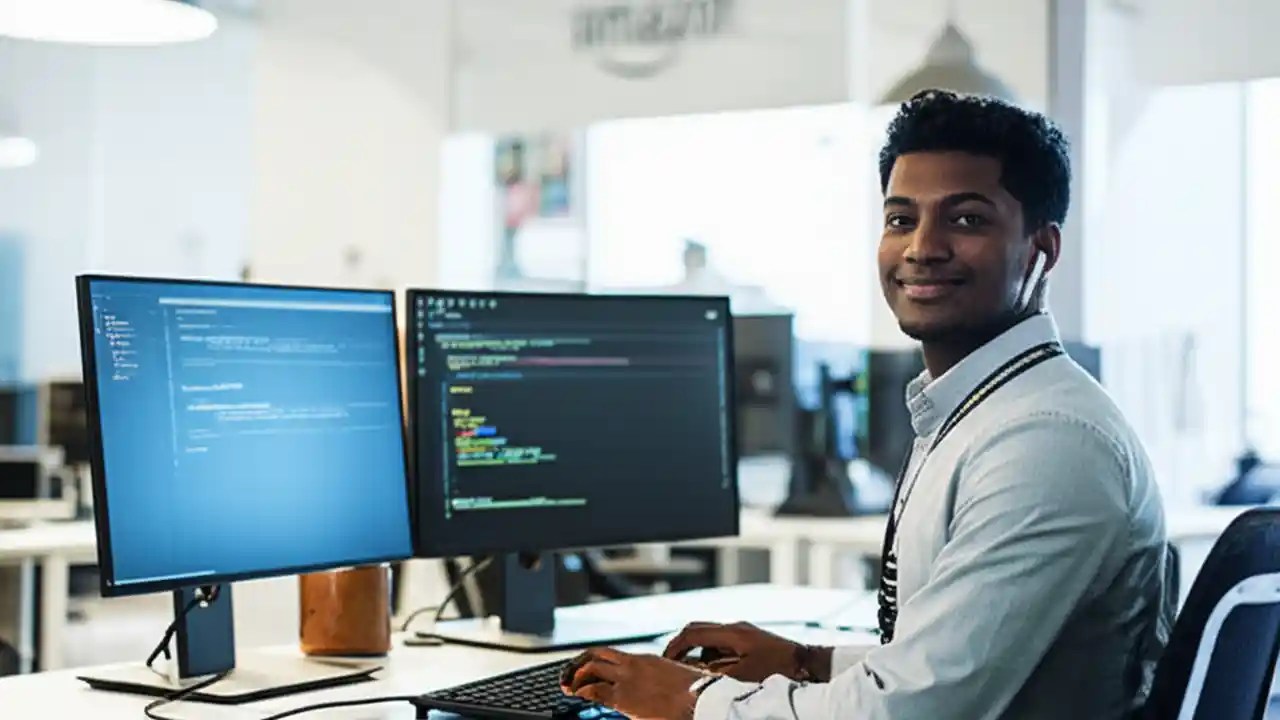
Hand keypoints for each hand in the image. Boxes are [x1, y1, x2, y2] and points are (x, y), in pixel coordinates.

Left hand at [561, 647, 705, 719]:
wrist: (702, 701)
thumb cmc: (696, 694)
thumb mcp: (676, 682)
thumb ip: (661, 682)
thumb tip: (659, 693)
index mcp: (645, 660)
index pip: (611, 655)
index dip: (593, 660)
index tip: (585, 668)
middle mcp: (633, 664)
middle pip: (596, 654)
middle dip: (577, 663)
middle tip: (567, 675)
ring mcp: (627, 679)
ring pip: (591, 667)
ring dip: (574, 676)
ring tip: (567, 686)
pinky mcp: (624, 698)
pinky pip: (594, 691)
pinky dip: (582, 691)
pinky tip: (577, 696)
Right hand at [663, 622, 829, 682]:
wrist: (808, 664)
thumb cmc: (779, 670)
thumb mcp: (743, 676)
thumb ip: (715, 674)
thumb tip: (692, 676)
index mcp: (732, 633)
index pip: (692, 632)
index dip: (674, 646)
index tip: (663, 659)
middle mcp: (736, 628)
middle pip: (698, 630)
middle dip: (682, 646)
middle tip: (670, 662)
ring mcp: (744, 633)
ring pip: (710, 638)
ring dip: (699, 652)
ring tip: (693, 672)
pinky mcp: (750, 640)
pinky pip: (723, 644)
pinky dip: (713, 656)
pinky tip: (716, 672)